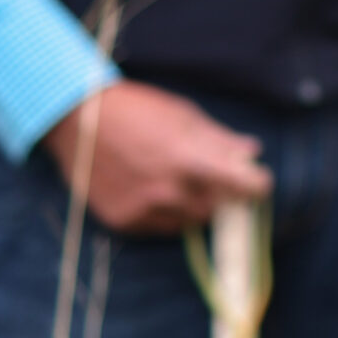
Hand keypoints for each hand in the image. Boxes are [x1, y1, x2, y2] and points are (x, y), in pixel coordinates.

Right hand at [42, 80, 270, 234]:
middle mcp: (169, 190)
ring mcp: (144, 209)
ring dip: (195, 205)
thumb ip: (219, 139)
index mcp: (189, 159)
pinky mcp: (123, 221)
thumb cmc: (137, 110)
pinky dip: (167, 214)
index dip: (257, 185)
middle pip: (217, 208)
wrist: (78, 121)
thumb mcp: (183, 115)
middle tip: (216, 179)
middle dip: (224, 196)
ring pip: (189, 221)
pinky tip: (155, 189)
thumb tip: (252, 152)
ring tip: (180, 180)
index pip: (242, 186)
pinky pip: (160, 227)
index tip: (260, 184)